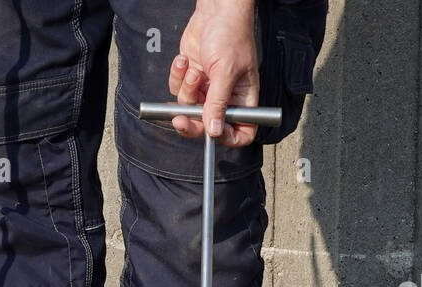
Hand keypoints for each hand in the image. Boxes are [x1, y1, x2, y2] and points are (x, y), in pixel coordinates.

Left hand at [168, 0, 258, 145]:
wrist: (216, 10)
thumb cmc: (230, 35)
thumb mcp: (226, 71)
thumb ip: (218, 103)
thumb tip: (214, 131)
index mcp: (243, 99)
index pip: (240, 131)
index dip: (227, 138)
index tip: (210, 133)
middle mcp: (226, 97)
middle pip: (208, 125)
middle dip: (191, 122)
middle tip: (179, 120)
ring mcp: (207, 88)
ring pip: (189, 107)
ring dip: (186, 89)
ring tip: (193, 69)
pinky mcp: (192, 78)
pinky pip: (178, 89)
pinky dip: (177, 76)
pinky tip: (184, 60)